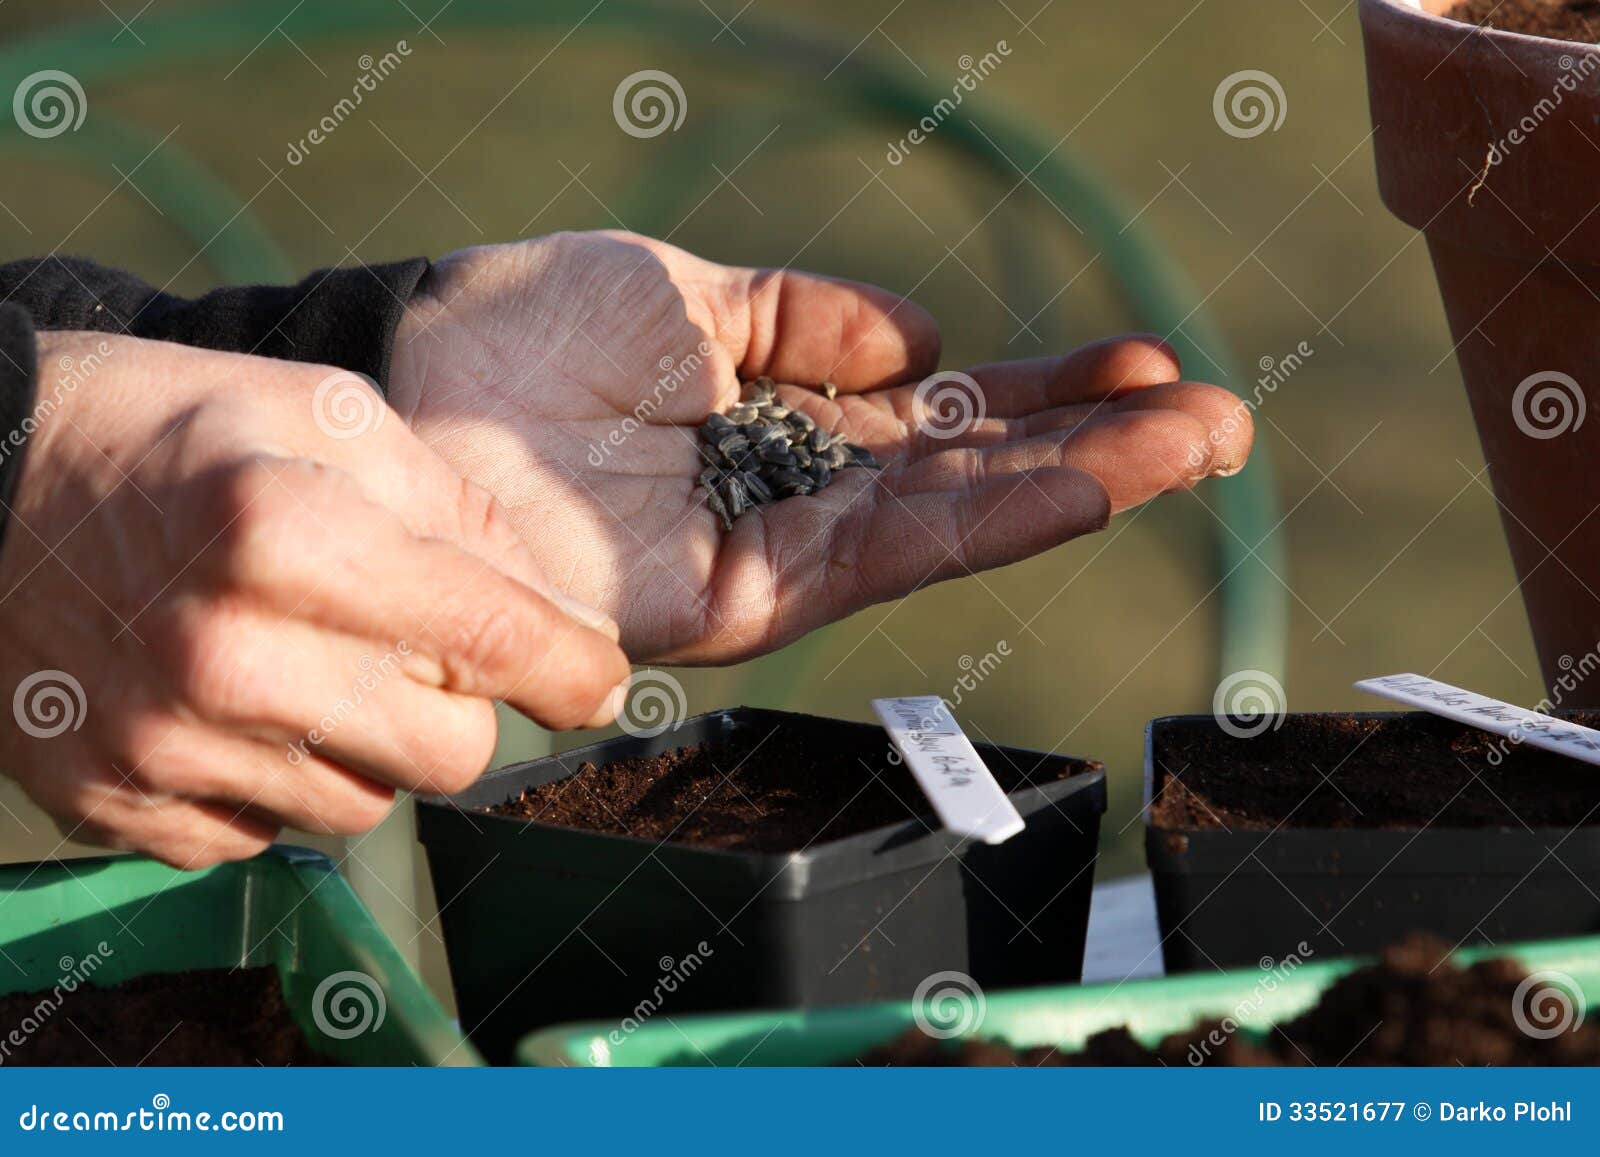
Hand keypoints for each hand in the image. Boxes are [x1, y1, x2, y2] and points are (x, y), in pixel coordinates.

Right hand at [0, 332, 628, 866]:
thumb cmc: (167, 432)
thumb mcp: (325, 413)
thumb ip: (461, 509)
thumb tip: (565, 617)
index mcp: (289, 533)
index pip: (496, 640)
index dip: (577, 669)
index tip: (602, 680)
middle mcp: (229, 655)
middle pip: (449, 753)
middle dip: (462, 702)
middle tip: (419, 646)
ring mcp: (167, 745)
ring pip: (368, 803)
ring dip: (372, 742)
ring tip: (311, 661)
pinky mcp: (123, 805)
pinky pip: (270, 834)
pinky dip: (283, 779)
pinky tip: (240, 705)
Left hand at [389, 231, 1252, 662]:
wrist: (410, 390)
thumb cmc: (521, 330)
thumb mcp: (683, 291)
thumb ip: (802, 319)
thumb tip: (917, 345)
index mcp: (776, 414)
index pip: (935, 415)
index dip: (1038, 393)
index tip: (1143, 364)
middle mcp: (787, 492)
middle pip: (966, 476)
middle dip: (1094, 445)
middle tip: (1222, 421)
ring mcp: (769, 553)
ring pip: (949, 522)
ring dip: (1075, 481)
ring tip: (1193, 442)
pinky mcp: (736, 603)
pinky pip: (882, 558)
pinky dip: (983, 522)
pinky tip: (1078, 483)